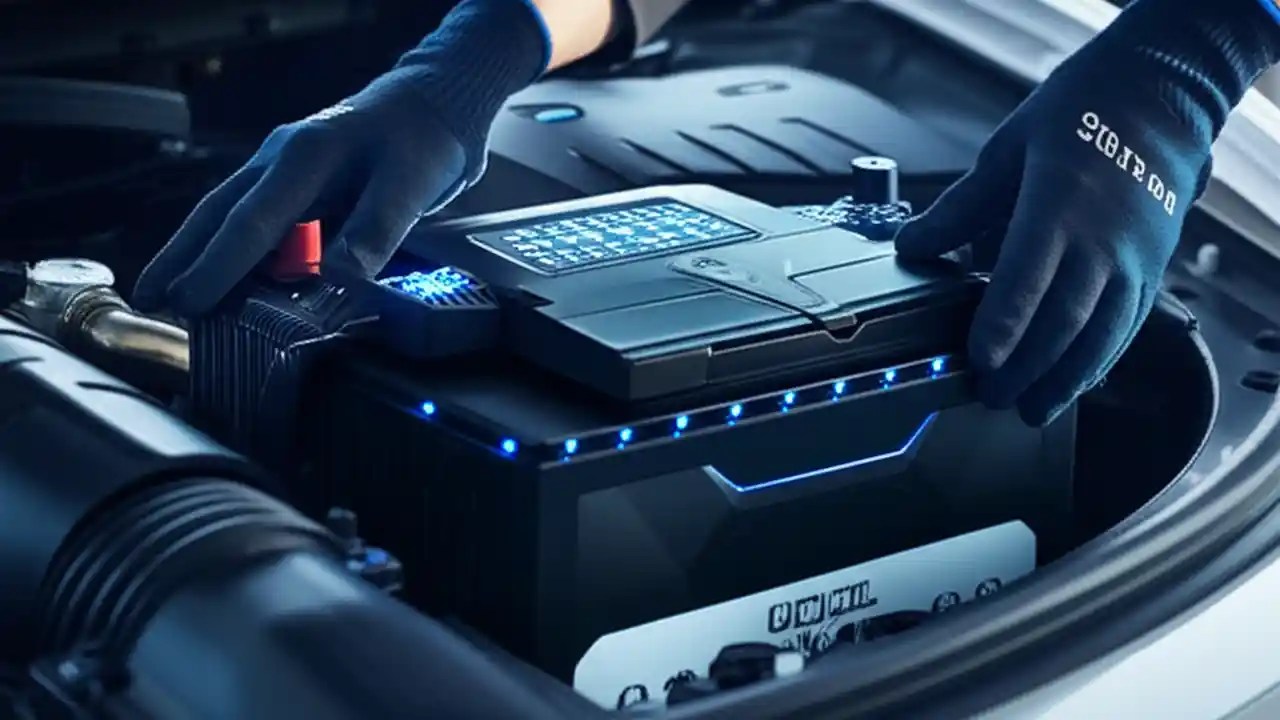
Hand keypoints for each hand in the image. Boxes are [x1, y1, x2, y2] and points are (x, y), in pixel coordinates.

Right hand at [132, 70, 467, 316]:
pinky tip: (224, 282)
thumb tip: (336, 275)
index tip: (189, 300)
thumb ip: (375, 230)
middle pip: (218, 214)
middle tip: (150, 300)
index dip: (219, 266)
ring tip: (168, 296)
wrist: (432, 107)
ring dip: (198, 255)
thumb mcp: (410, 185)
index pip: (252, 221)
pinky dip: (233, 251)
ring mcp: (283, 169)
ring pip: (227, 215)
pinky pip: (254, 220)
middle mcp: (281, 159)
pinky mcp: (294, 184)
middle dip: (181, 258)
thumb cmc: (421, 142)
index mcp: (305, 155)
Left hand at [894, 92, 1203, 425]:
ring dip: (1065, 378)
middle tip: (992, 396)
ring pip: (1101, 333)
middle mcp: (1102, 239)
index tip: (979, 359)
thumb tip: (913, 246)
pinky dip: (1098, 362)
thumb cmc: (1081, 114)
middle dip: (1027, 366)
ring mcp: (1134, 258)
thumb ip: (960, 207)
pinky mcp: (1153, 268)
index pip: (1028, 277)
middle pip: (1064, 318)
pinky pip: (1126, 327)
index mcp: (1059, 204)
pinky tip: (1072, 385)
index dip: (1004, 324)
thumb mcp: (1008, 148)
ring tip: (1030, 410)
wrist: (1162, 96)